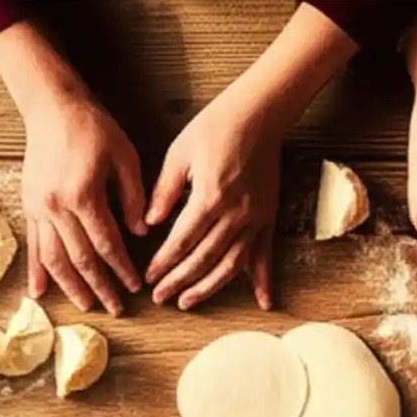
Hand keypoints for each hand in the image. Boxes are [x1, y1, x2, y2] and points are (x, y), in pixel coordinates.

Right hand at [22, 94, 146, 314]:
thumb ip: (135, 197)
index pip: (106, 243)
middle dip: (99, 286)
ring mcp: (39, 208)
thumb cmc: (93, 128)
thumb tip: (140, 232)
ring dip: (70, 286)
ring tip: (86, 305)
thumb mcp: (125, 157)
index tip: (135, 285)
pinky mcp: (29, 206)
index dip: (121, 268)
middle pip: (80, 258)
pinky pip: (33, 245)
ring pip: (54, 258)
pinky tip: (38, 293)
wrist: (52, 108)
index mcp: (83, 194)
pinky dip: (36, 271)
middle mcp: (57, 207)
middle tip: (116, 308)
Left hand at [144, 98, 277, 311]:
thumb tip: (148, 223)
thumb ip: (164, 191)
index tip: (149, 277)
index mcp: (209, 197)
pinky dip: (264, 280)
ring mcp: (255, 218)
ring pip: (232, 265)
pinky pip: (266, 254)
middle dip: (179, 281)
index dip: (163, 263)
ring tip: (188, 301)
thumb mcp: (179, 153)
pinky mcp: (268, 217)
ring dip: (209, 287)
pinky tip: (264, 302)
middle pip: (203, 259)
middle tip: (160, 297)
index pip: (181, 242)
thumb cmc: (216, 127)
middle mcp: (235, 214)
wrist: (260, 113)